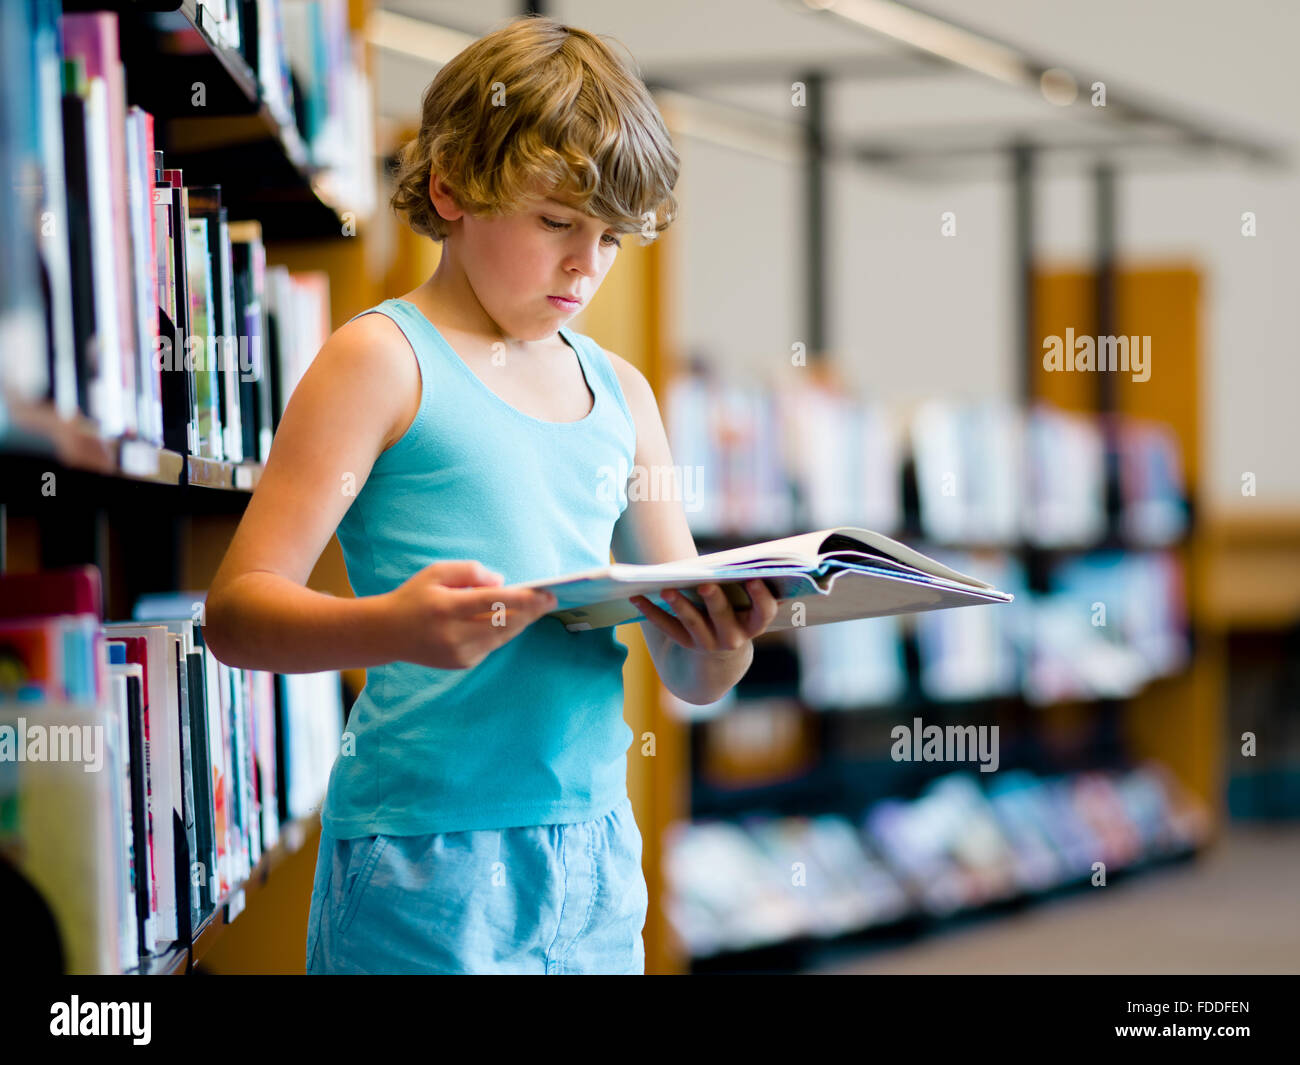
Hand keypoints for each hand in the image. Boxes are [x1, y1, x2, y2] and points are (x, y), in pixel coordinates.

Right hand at [384, 560, 557, 668]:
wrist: (388, 633)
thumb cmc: (415, 597)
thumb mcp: (436, 572)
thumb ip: (470, 572)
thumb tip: (502, 583)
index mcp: (447, 608)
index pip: (493, 603)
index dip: (523, 598)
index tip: (545, 593)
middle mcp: (454, 634)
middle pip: (504, 623)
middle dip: (531, 611)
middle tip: (551, 599)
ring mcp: (459, 653)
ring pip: (503, 637)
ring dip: (523, 622)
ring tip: (539, 608)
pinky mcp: (463, 663)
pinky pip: (492, 645)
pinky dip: (504, 632)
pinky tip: (513, 620)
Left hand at [629, 579, 779, 651]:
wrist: (722, 652)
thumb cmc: (738, 612)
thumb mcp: (748, 604)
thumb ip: (746, 584)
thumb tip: (738, 556)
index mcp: (754, 624)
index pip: (764, 612)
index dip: (761, 597)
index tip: (754, 579)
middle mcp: (733, 637)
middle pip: (723, 616)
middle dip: (714, 599)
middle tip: (705, 584)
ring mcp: (708, 642)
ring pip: (693, 622)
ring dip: (679, 605)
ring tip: (666, 590)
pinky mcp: (686, 642)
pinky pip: (667, 627)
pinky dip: (650, 611)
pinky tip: (636, 596)